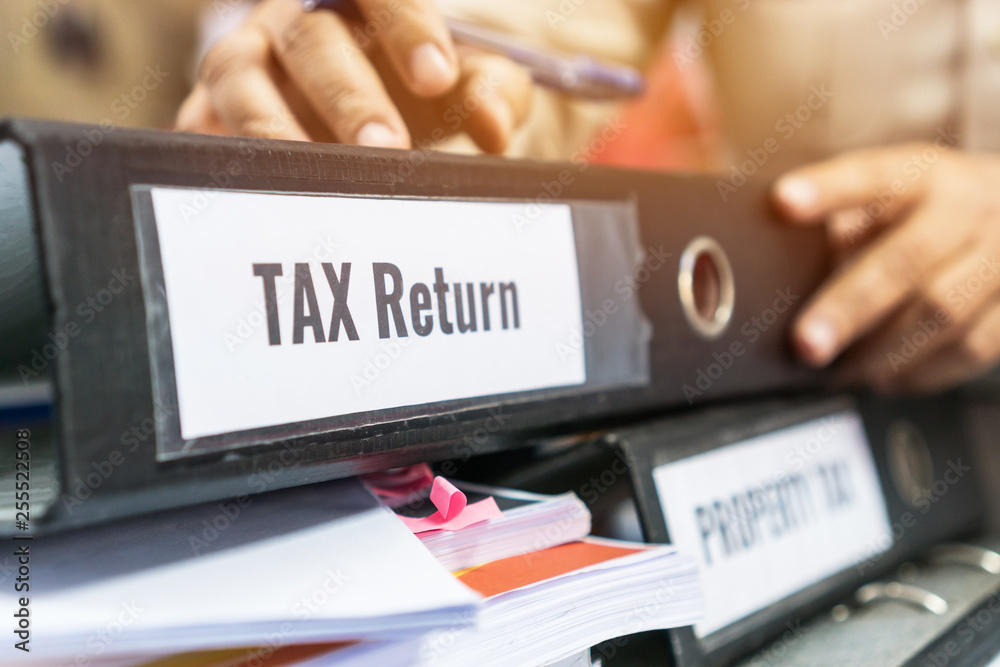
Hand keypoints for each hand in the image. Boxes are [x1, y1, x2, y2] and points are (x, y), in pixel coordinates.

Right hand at [175, 0, 530, 152]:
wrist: (351, 98)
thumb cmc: (411, 81)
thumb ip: (490, 92)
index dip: (407, 27)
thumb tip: (496, 130)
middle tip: (387, 149)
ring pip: (240, 76)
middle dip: (349, 96)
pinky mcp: (208, 106)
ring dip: (277, 129)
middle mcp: (294, 19)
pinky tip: (252, 187)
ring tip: (317, 178)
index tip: (438, 76)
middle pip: (312, 41)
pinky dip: (220, 154)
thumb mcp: (459, 81)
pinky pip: (201, 125)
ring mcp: (244, 58)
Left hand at [772, 140, 999, 392]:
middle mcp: (967, 210)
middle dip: (849, 307)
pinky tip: (886, 377)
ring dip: (882, 351)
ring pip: (942, 313)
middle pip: (907, 260)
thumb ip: (839, 221)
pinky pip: (972, 348)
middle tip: (805, 344)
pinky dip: (921, 372)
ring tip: (840, 370)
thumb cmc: (930, 210)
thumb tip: (765, 255)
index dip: (827, 190)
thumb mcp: (889, 195)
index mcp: (922, 175)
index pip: (870, 176)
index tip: (782, 202)